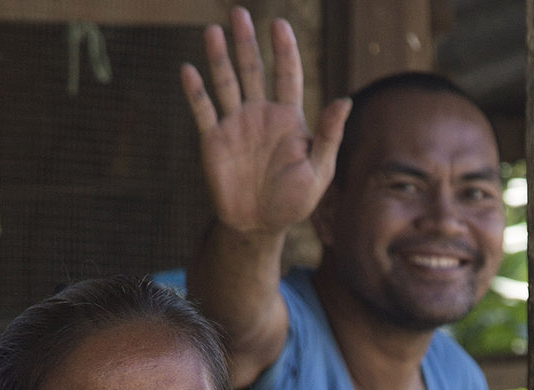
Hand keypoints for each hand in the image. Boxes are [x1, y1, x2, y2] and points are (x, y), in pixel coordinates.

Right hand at [180, 7, 350, 238]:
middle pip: (253, 70)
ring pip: (226, 82)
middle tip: (239, 13)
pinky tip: (188, 70)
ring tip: (213, 30)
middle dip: (246, 42)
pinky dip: (195, 91)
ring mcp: (235, 124)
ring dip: (219, 57)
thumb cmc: (294, 200)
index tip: (279, 25)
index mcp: (288, 118)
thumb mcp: (319, 171)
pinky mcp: (213, 140)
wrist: (258, 225)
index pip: (286, 75)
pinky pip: (203, 110)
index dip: (284, 50)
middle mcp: (260, 114)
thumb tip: (345, 100)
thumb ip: (329, 135)